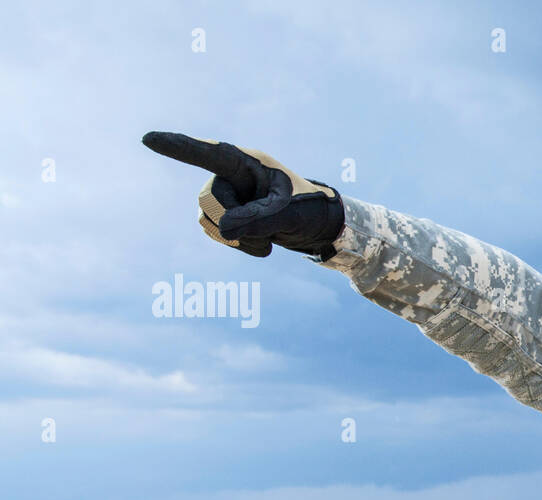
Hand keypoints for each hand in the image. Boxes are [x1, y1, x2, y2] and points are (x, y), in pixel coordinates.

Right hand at [142, 132, 343, 258]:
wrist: (319, 225)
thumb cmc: (308, 209)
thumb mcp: (289, 215)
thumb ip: (257, 220)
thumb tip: (222, 228)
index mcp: (247, 162)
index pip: (207, 153)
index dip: (177, 146)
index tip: (148, 139)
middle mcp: (231, 174)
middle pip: (208, 199)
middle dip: (234, 221)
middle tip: (268, 229)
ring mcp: (226, 194)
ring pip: (208, 219)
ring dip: (238, 238)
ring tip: (268, 240)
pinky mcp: (226, 214)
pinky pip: (215, 233)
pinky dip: (237, 245)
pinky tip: (262, 244)